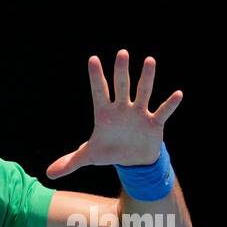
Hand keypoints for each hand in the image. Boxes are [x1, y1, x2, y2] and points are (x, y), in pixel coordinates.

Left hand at [47, 49, 182, 178]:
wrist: (132, 160)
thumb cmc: (109, 151)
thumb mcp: (88, 157)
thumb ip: (70, 162)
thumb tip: (49, 173)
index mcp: (105, 114)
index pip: (99, 91)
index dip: (96, 77)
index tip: (93, 59)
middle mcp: (122, 109)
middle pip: (121, 87)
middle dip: (121, 71)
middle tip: (121, 53)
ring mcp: (139, 113)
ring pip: (143, 92)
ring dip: (146, 78)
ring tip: (149, 61)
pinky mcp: (153, 123)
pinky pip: (163, 111)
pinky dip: (170, 104)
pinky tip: (177, 94)